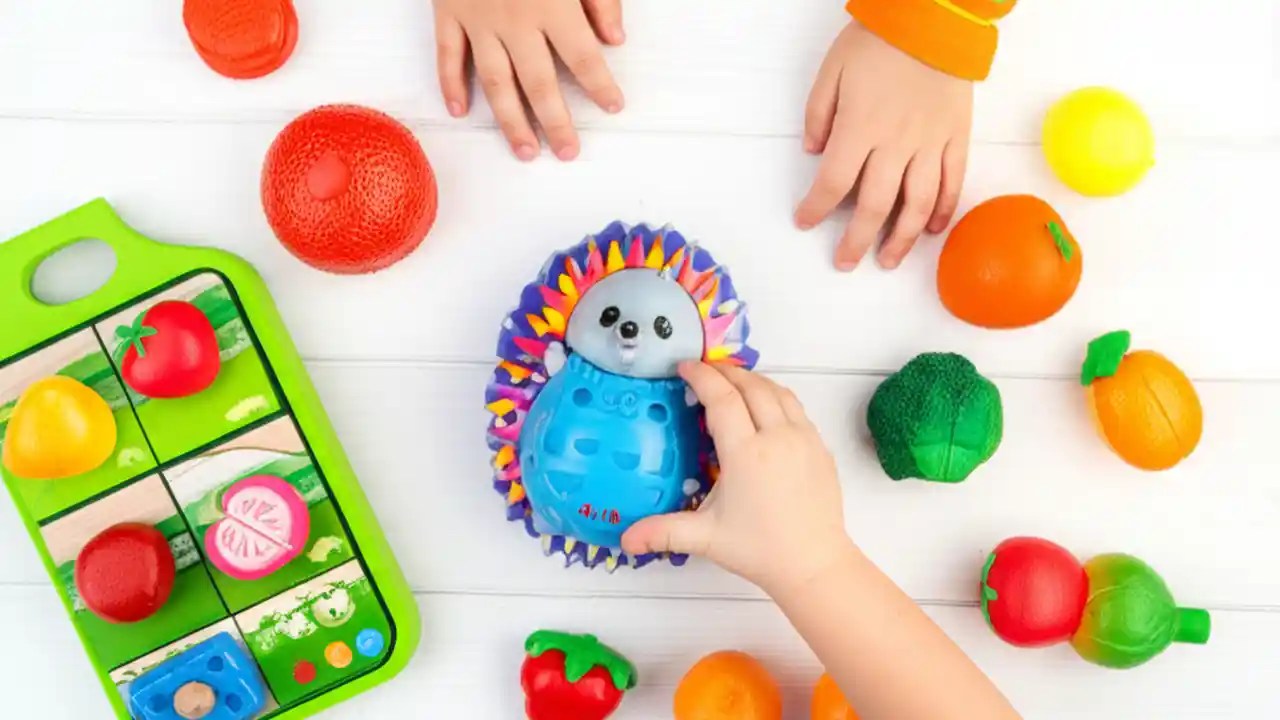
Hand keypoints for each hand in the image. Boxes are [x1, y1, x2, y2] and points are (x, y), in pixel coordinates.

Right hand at [433, 0, 625, 161]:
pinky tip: (462, 111)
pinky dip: (452, 84)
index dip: (601, 86)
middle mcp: (516, 21)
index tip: (614, 106)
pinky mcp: (448, 10)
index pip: (584, 58)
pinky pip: (448, 55)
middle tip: (568, 152)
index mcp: (553, 4)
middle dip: (557, 122)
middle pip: (541, 84)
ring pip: (496, 82)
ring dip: (511, 121)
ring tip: (524, 151)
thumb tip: (615, 39)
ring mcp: (478, 19)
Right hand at [622, 363, 850, 596]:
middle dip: (726, 372)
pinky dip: (777, 396)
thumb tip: (625, 540)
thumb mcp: (706, 538)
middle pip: (752, 386)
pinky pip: (797, 408)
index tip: (685, 367)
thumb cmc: (761, 550)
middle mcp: (778, 438)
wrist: (815, 565)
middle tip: (704, 370)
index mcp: (746, 454)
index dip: (702, 377)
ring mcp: (804, 440)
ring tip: (733, 381)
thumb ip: (663, 532)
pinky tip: (765, 408)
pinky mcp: (820, 449)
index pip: (722, 399)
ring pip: (779, 391)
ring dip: (754, 380)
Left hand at [796, 22, 973, 270]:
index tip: (805, 221)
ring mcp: (931, 143)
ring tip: (888, 260)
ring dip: (902, 239)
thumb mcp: (831, 71)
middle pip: (875, 206)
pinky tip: (931, 230)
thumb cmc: (877, 41)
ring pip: (918, 204)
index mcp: (860, 128)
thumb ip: (818, 115)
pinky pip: (952, 182)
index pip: (833, 183)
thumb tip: (814, 152)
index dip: (816, 208)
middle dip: (857, 241)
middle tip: (845, 261)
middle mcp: (896, 143)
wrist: (934, 19)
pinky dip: (943, 210)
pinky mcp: (957, 137)